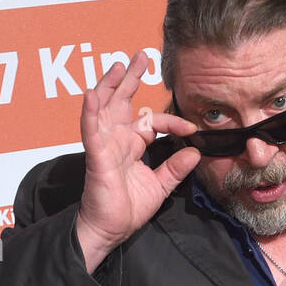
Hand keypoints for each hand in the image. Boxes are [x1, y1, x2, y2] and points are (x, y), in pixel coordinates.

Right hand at [76, 49, 200, 271]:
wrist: (112, 229)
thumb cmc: (128, 208)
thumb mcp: (160, 185)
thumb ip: (176, 168)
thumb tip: (195, 152)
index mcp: (132, 145)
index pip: (153, 122)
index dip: (172, 122)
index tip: (191, 128)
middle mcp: (117, 140)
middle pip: (122, 102)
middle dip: (131, 79)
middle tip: (141, 56)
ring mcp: (105, 145)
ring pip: (104, 107)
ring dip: (110, 85)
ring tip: (119, 66)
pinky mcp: (96, 155)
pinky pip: (91, 130)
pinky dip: (90, 112)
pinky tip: (91, 94)